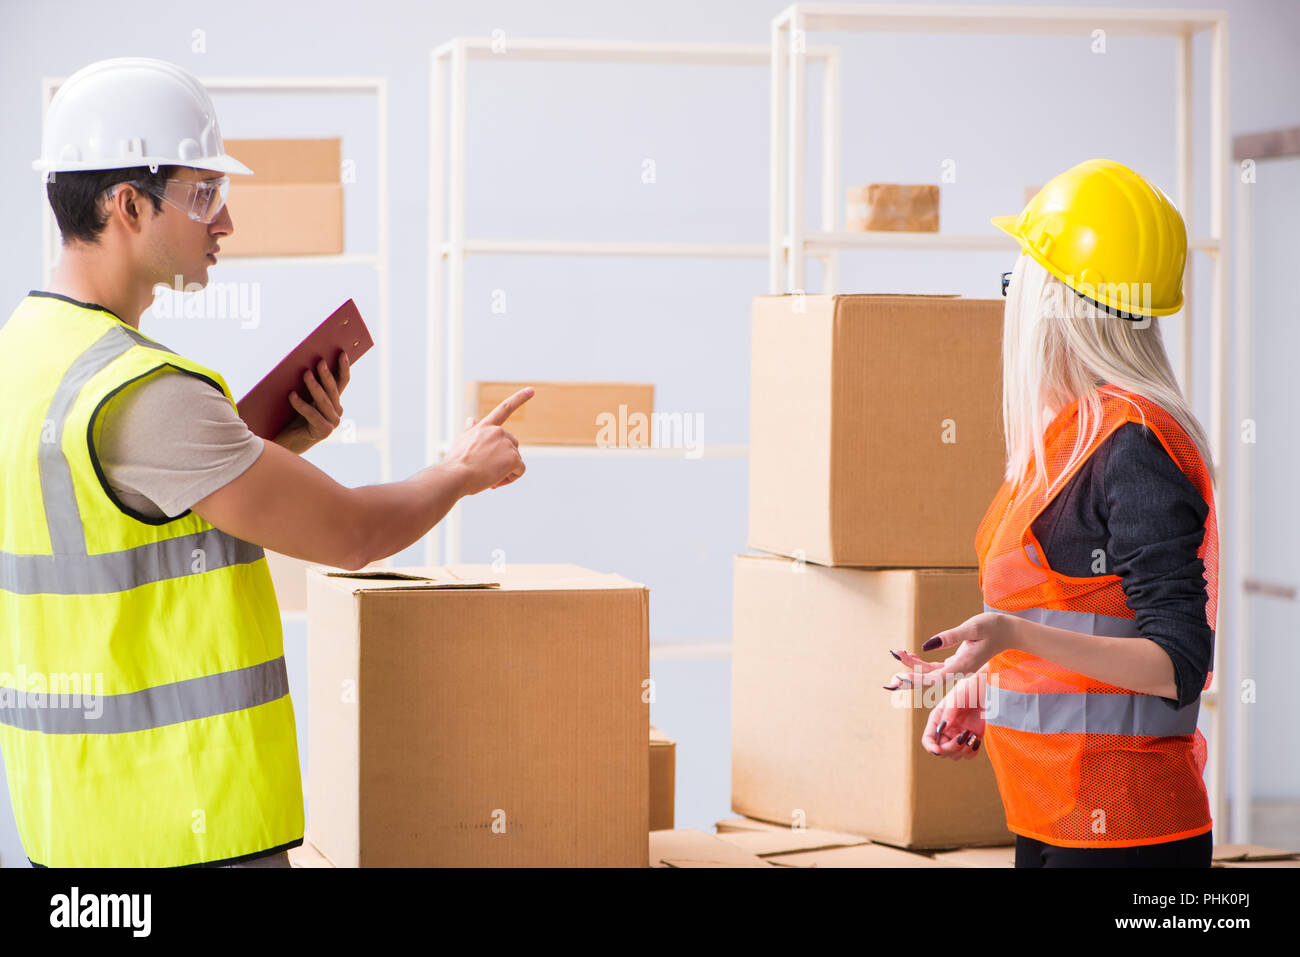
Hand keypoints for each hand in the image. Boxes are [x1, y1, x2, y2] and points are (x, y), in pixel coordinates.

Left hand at [273, 352, 350, 453]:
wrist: (286, 444)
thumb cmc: (291, 418)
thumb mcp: (302, 398)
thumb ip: (308, 386)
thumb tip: (306, 364)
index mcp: (334, 402)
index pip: (342, 382)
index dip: (343, 367)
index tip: (342, 353)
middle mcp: (337, 413)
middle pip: (333, 390)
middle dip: (327, 375)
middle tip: (320, 361)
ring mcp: (332, 423)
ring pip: (324, 401)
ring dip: (314, 387)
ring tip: (305, 374)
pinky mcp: (323, 432)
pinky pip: (312, 414)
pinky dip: (301, 404)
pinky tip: (291, 395)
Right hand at [444, 387, 532, 494]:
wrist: (454, 475)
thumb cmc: (455, 463)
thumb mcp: (462, 442)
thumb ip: (471, 431)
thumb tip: (471, 419)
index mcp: (485, 427)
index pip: (504, 409)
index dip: (519, 398)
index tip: (532, 390)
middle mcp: (498, 431)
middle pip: (512, 446)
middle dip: (504, 459)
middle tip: (487, 471)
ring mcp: (506, 443)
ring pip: (515, 460)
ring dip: (505, 471)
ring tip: (487, 476)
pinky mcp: (513, 457)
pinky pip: (519, 471)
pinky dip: (511, 478)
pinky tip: (496, 481)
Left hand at [881, 612, 1009, 690]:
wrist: (1008, 631)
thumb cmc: (992, 627)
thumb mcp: (972, 628)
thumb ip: (950, 636)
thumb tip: (927, 645)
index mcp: (963, 666)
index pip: (935, 679)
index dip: (916, 680)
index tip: (900, 678)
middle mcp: (959, 670)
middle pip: (929, 680)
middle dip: (909, 679)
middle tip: (888, 682)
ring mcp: (957, 668)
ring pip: (930, 673)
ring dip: (912, 667)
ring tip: (896, 653)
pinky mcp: (956, 662)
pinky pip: (935, 667)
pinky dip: (921, 662)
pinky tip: (909, 655)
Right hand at [922, 674, 985, 759]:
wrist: (990, 689)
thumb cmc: (972, 687)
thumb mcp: (959, 696)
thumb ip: (949, 712)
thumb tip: (941, 730)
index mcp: (938, 719)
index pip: (928, 738)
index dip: (930, 746)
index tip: (938, 751)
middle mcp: (947, 729)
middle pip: (941, 751)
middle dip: (951, 748)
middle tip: (963, 737)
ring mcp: (960, 735)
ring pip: (955, 755)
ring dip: (963, 750)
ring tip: (972, 735)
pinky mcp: (973, 739)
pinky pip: (969, 755)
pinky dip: (972, 751)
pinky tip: (977, 739)